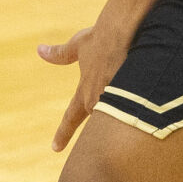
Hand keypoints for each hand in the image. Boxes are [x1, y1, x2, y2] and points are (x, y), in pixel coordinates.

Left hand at [38, 21, 131, 151]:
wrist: (123, 33)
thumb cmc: (100, 38)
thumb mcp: (78, 45)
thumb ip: (60, 54)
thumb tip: (40, 50)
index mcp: (84, 93)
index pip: (71, 119)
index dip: (63, 134)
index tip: (55, 148)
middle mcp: (98, 102)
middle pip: (101, 117)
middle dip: (107, 105)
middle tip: (115, 84)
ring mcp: (117, 103)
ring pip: (117, 114)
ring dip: (123, 103)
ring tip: (128, 81)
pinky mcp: (136, 101)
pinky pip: (135, 110)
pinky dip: (137, 101)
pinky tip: (143, 92)